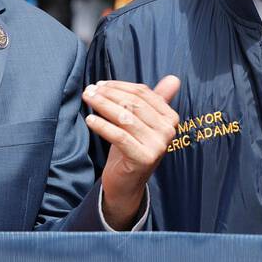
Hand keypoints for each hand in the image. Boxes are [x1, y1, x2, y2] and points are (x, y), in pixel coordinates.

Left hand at [83, 76, 180, 229]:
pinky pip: (119, 136)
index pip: (143, 93)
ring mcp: (157, 146)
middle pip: (133, 104)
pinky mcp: (143, 158)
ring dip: (103, 105)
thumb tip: (173, 79)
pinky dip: (102, 126)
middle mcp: (168, 131)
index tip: (100, 84)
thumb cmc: (132, 148)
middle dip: (109, 94)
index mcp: (170, 118)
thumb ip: (155, 100)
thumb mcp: (143, 123)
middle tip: (90, 91)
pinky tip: (90, 120)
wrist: (127, 183)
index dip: (120, 86)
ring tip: (88, 99)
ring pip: (125, 118)